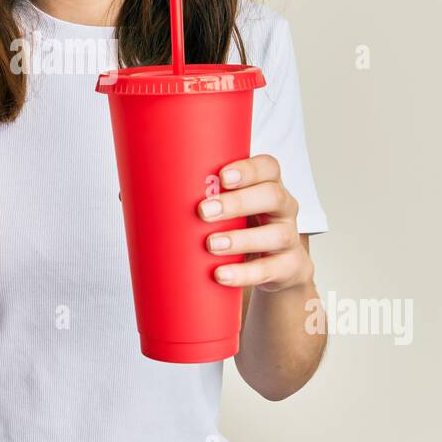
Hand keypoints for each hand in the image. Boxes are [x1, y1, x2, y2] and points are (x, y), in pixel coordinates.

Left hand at [197, 154, 311, 292]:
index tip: (221, 176)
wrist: (278, 266)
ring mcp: (289, 237)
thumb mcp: (231, 208)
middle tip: (203, 211)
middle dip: (237, 202)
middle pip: (272, 196)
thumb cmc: (243, 227)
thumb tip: (151, 191)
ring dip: (240, 239)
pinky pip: (272, 270)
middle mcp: (284, 208)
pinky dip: (245, 274)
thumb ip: (205, 196)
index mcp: (268, 185)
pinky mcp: (290, 267)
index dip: (248, 170)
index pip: (268, 167)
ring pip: (276, 235)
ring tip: (210, 245)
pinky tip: (221, 274)